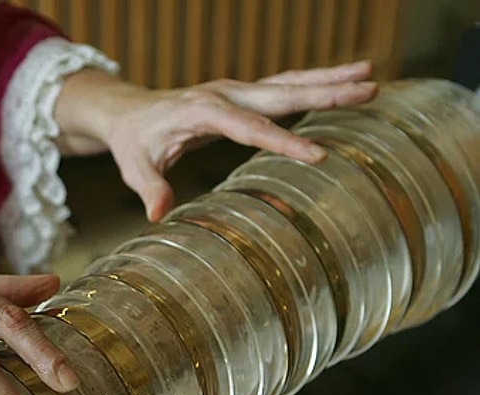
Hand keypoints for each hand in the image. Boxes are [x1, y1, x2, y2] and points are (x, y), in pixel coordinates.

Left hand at [56, 60, 378, 220]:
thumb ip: (150, 188)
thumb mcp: (134, 168)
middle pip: (280, 93)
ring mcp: (234, 91)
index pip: (249, 127)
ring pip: (288, 84)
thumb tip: (158, 215)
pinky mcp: (241, 96)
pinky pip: (282, 88)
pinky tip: (343, 80)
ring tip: (371, 74)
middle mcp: (223, 94)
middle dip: (325, 93)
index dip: (283, 143)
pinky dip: (314, 83)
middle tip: (367, 90)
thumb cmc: (133, 142)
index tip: (317, 157)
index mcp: (201, 111)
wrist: (128, 112)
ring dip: (329, 79)